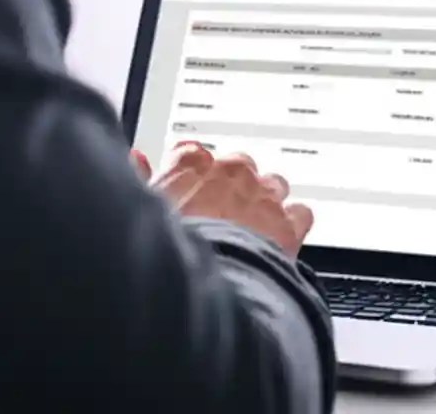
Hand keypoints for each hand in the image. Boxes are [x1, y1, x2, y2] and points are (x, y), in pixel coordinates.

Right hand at [132, 144, 314, 257]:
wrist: (209, 282)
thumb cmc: (169, 250)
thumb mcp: (142, 209)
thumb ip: (139, 178)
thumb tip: (135, 160)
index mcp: (192, 164)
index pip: (193, 152)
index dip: (191, 172)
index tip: (187, 189)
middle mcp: (232, 172)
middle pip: (237, 166)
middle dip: (231, 185)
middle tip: (218, 214)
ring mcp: (264, 195)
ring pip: (272, 184)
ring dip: (264, 201)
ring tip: (252, 228)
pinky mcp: (289, 223)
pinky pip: (300, 213)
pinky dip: (293, 223)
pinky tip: (282, 240)